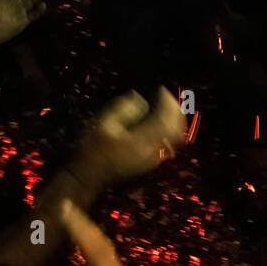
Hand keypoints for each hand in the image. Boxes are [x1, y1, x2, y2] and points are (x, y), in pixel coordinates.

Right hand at [56, 200, 141, 265]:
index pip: (99, 251)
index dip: (82, 228)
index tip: (65, 207)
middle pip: (107, 252)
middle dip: (88, 227)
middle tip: (68, 208)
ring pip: (108, 261)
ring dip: (91, 240)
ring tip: (74, 225)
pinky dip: (93, 257)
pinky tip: (82, 261)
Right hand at [72, 88, 187, 185]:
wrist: (90, 175)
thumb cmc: (93, 149)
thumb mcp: (103, 123)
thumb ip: (124, 108)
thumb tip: (141, 100)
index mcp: (141, 140)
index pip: (165, 118)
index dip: (167, 101)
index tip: (161, 90)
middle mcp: (152, 150)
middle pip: (176, 128)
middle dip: (174, 109)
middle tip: (167, 96)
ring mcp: (153, 158)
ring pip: (175, 136)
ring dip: (174, 119)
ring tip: (166, 106)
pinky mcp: (151, 161)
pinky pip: (169, 143)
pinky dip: (170, 128)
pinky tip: (161, 121)